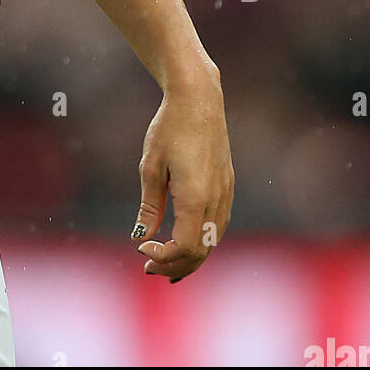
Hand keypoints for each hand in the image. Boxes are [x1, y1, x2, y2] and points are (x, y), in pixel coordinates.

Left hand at [131, 72, 233, 283]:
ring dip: (190, 258)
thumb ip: (149, 206)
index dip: (163, 256)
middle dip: (174, 265)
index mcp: (196, 197)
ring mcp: (225, 193)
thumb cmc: (170, 129)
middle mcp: (216, 200)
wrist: (199, 100)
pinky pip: (218, 226)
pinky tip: (186, 242)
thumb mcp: (151, 166)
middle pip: (201, 251)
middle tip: (148, 269)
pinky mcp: (227, 186)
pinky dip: (203, 242)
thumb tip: (141, 236)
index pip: (185, 247)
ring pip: (213, 242)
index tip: (141, 248)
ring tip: (165, 265)